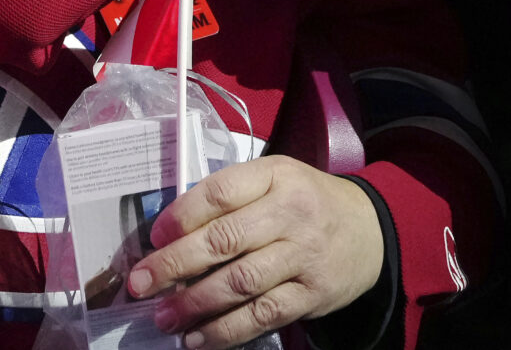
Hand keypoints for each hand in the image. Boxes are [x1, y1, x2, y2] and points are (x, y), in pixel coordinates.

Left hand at [126, 156, 383, 349]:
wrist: (370, 230)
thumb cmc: (307, 202)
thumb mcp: (275, 180)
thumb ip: (231, 198)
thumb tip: (172, 233)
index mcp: (276, 176)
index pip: (220, 193)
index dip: (181, 215)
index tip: (154, 237)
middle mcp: (291, 214)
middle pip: (225, 240)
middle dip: (175, 265)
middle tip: (140, 283)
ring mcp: (304, 256)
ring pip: (241, 283)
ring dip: (195, 304)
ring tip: (164, 317)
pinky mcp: (312, 294)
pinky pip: (263, 316)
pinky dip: (226, 331)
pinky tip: (198, 338)